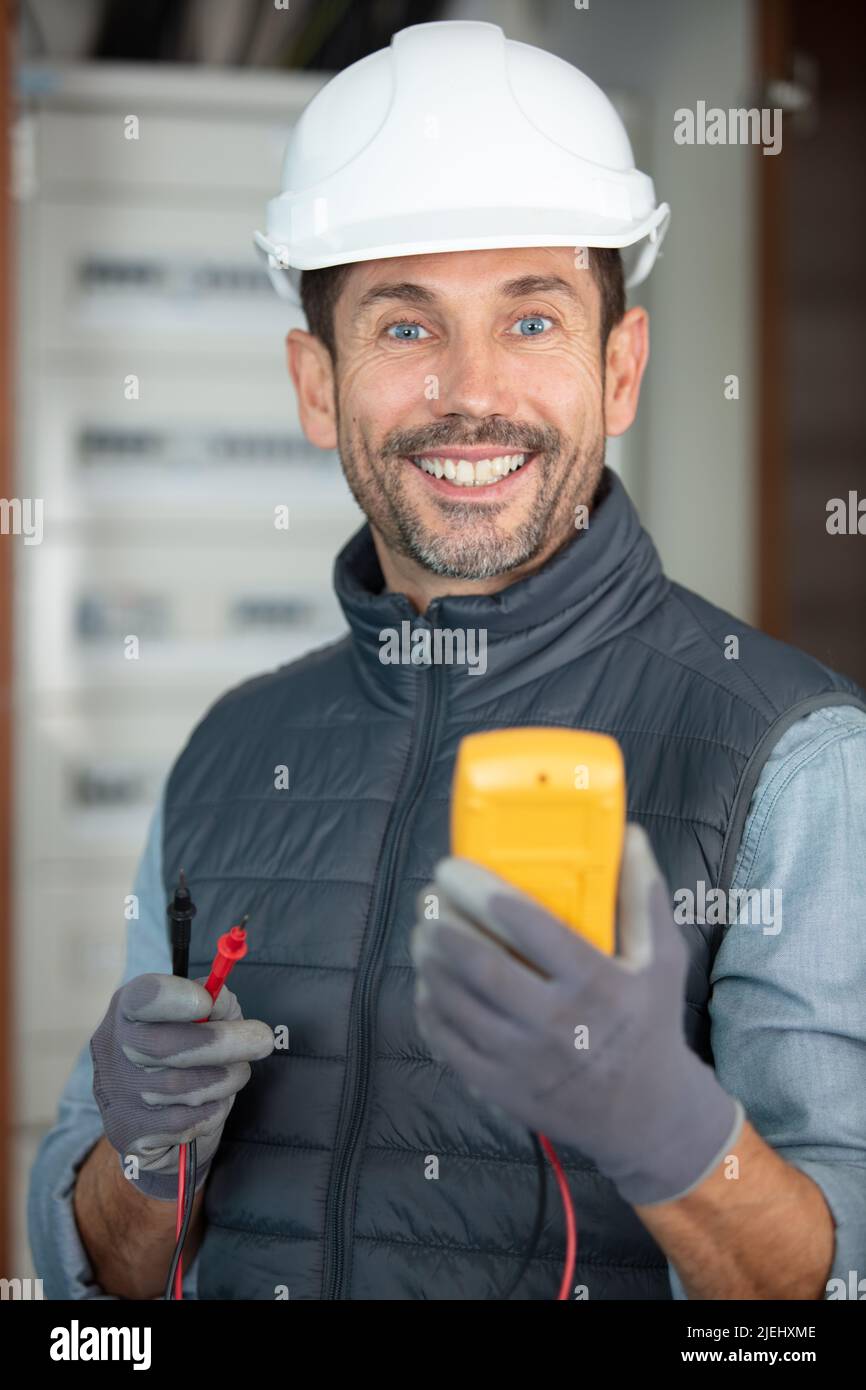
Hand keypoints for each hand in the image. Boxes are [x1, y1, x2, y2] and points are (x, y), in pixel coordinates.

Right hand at [90, 973, 274, 1199]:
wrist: (159, 1119)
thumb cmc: (188, 1053)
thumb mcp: (201, 1018)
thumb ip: (216, 1003)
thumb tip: (220, 1001)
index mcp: (127, 1009)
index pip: (144, 997)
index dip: (178, 998)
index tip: (208, 1002)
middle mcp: (113, 1049)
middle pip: (165, 1046)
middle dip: (224, 1043)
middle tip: (263, 1039)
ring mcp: (117, 1094)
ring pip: (182, 1087)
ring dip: (225, 1079)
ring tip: (237, 1073)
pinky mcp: (129, 1133)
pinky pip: (186, 1122)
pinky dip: (212, 1110)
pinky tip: (212, 1102)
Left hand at [411, 824, 743, 1205]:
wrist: (646, 1116)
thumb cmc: (649, 1023)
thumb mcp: (661, 959)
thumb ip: (641, 895)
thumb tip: (628, 834)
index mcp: (595, 982)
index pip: (528, 927)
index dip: (481, 891)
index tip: (453, 868)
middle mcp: (556, 1022)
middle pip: (480, 964)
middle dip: (443, 923)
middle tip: (427, 896)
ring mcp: (523, 1059)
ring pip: (457, 1001)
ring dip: (429, 960)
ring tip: (422, 930)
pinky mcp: (500, 1087)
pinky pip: (449, 1041)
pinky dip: (430, 1006)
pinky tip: (428, 980)